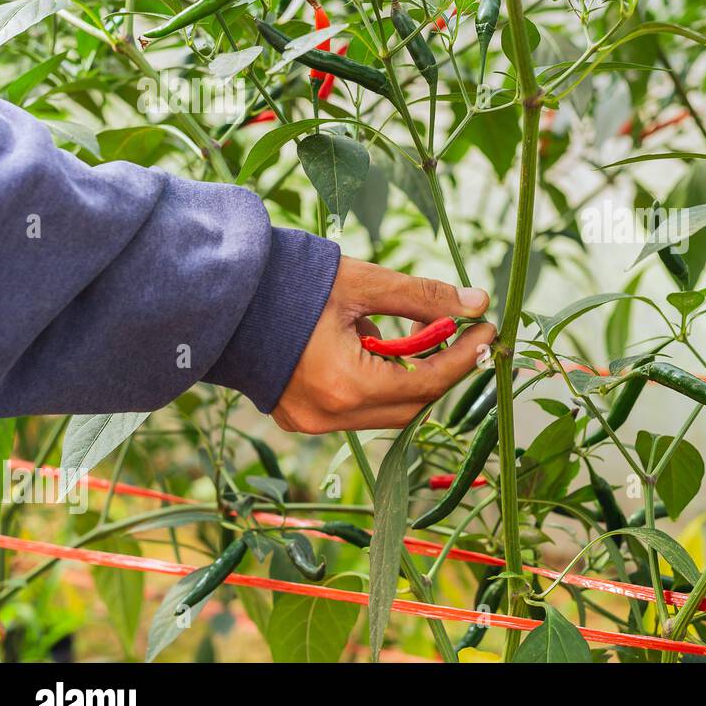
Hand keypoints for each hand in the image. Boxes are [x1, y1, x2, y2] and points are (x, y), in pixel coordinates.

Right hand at [273, 257, 496, 432]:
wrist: (216, 296)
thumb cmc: (288, 283)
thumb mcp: (362, 283)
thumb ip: (423, 296)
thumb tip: (477, 302)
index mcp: (347, 385)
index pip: (428, 383)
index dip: (465, 357)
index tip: (488, 329)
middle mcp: (330, 416)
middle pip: (411, 406)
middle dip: (442, 371)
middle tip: (464, 334)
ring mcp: (310, 422)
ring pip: (385, 411)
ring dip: (410, 377)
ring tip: (415, 333)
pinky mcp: (298, 417)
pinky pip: (357, 408)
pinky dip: (378, 382)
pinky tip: (376, 347)